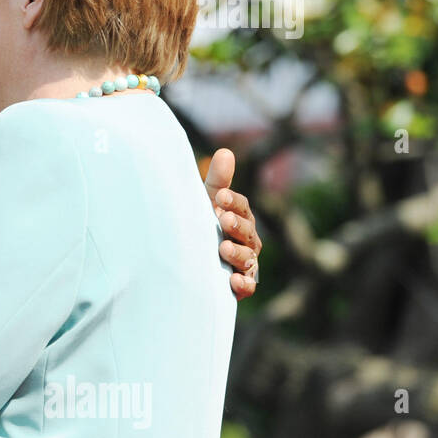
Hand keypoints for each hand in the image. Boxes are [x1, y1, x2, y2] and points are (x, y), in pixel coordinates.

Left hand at [205, 147, 262, 300]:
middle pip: (247, 232)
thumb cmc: (202, 225)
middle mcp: (246, 241)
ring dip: (237, 253)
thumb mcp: (206, 202)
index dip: (233, 202)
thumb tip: (226, 151)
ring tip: (223, 249)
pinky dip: (243, 284)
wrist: (189, 262)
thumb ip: (218, 181)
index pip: (241, 207)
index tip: (220, 196)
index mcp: (239, 218)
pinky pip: (248, 286)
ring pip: (248, 259)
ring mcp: (245, 264)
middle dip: (236, 226)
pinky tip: (233, 280)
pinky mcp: (240, 285)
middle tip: (222, 220)